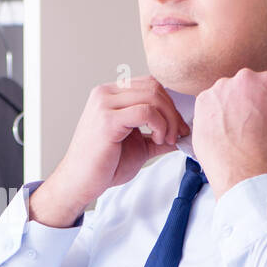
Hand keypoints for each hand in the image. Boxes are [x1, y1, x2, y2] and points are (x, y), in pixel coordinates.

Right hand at [29, 76, 189, 227]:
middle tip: (179, 134)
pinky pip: (146, 111)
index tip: (180, 126)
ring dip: (169, 119)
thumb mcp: (140, 145)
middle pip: (154, 87)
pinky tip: (158, 140)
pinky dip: (160, 125)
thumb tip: (185, 131)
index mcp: (111, 95)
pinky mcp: (107, 119)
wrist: (80, 182)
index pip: (150, 84)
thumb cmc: (104, 165)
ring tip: (167, 139)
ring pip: (153, 97)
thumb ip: (160, 134)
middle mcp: (105, 93)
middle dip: (173, 111)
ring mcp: (104, 104)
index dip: (170, 103)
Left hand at [190, 68, 266, 197]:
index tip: (261, 110)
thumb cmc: (265, 152)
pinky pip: (207, 104)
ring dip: (225, 106)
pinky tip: (218, 131)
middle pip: (243, 85)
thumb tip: (260, 106)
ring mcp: (221, 88)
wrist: (244, 171)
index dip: (264, 99)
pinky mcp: (202, 101)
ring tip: (230, 130)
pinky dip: (211, 115)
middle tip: (245, 122)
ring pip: (223, 93)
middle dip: (243, 100)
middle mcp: (244, 78)